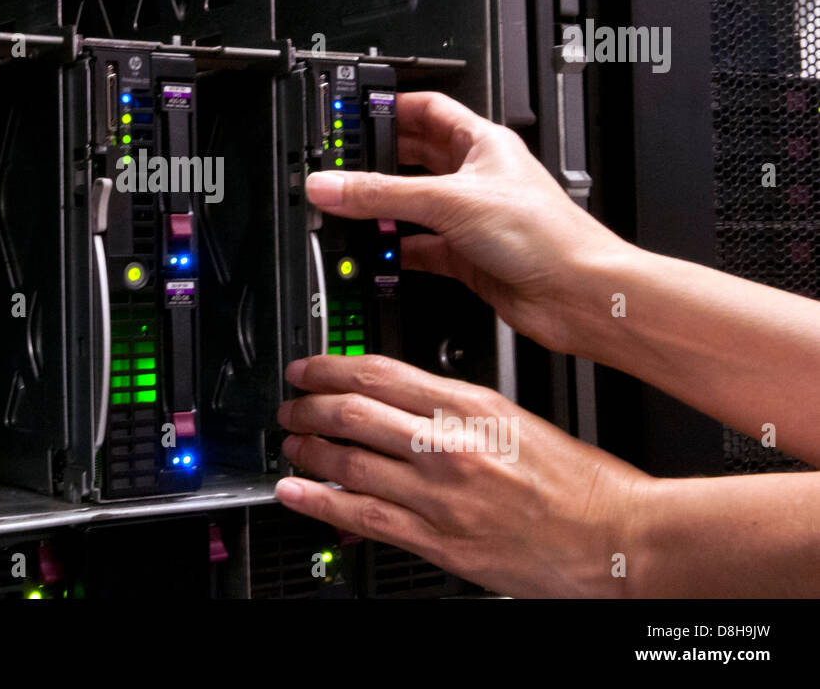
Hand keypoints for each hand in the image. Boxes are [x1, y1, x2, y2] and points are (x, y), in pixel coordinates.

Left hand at [275, 354, 650, 597]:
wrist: (619, 537)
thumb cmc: (580, 482)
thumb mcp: (514, 417)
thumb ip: (454, 409)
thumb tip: (400, 403)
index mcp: (470, 405)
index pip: (379, 373)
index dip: (329, 368)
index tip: (306, 369)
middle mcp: (449, 445)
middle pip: (353, 413)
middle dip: (308, 407)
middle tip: (289, 407)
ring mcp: (441, 496)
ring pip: (350, 463)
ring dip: (308, 452)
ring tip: (291, 446)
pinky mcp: (440, 542)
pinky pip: (364, 518)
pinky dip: (320, 504)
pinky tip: (296, 494)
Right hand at [305, 91, 626, 353]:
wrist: (576, 294)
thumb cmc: (545, 234)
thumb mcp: (449, 201)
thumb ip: (383, 194)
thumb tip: (332, 184)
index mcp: (482, 143)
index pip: (428, 109)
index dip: (391, 106)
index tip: (354, 112)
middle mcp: (476, 177)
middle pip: (415, 157)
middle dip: (378, 159)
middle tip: (341, 162)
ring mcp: (470, 217)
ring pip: (413, 204)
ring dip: (383, 208)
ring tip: (347, 207)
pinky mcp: (465, 256)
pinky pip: (418, 247)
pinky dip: (395, 251)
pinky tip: (376, 253)